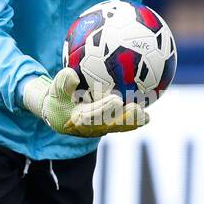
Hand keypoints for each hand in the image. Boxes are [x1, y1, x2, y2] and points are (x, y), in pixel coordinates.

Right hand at [21, 67, 148, 137]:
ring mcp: (101, 128)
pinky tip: (148, 112)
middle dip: (123, 119)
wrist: (60, 112)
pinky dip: (135, 119)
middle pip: (108, 125)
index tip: (116, 100)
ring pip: (118, 127)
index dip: (104, 110)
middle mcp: (91, 128)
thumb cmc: (58, 97)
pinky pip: (123, 123)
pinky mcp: (109, 126)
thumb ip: (62, 83)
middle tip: (136, 109)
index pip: (91, 117)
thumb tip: (71, 75)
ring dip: (132, 122)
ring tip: (146, 116)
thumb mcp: (54, 90)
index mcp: (77, 120)